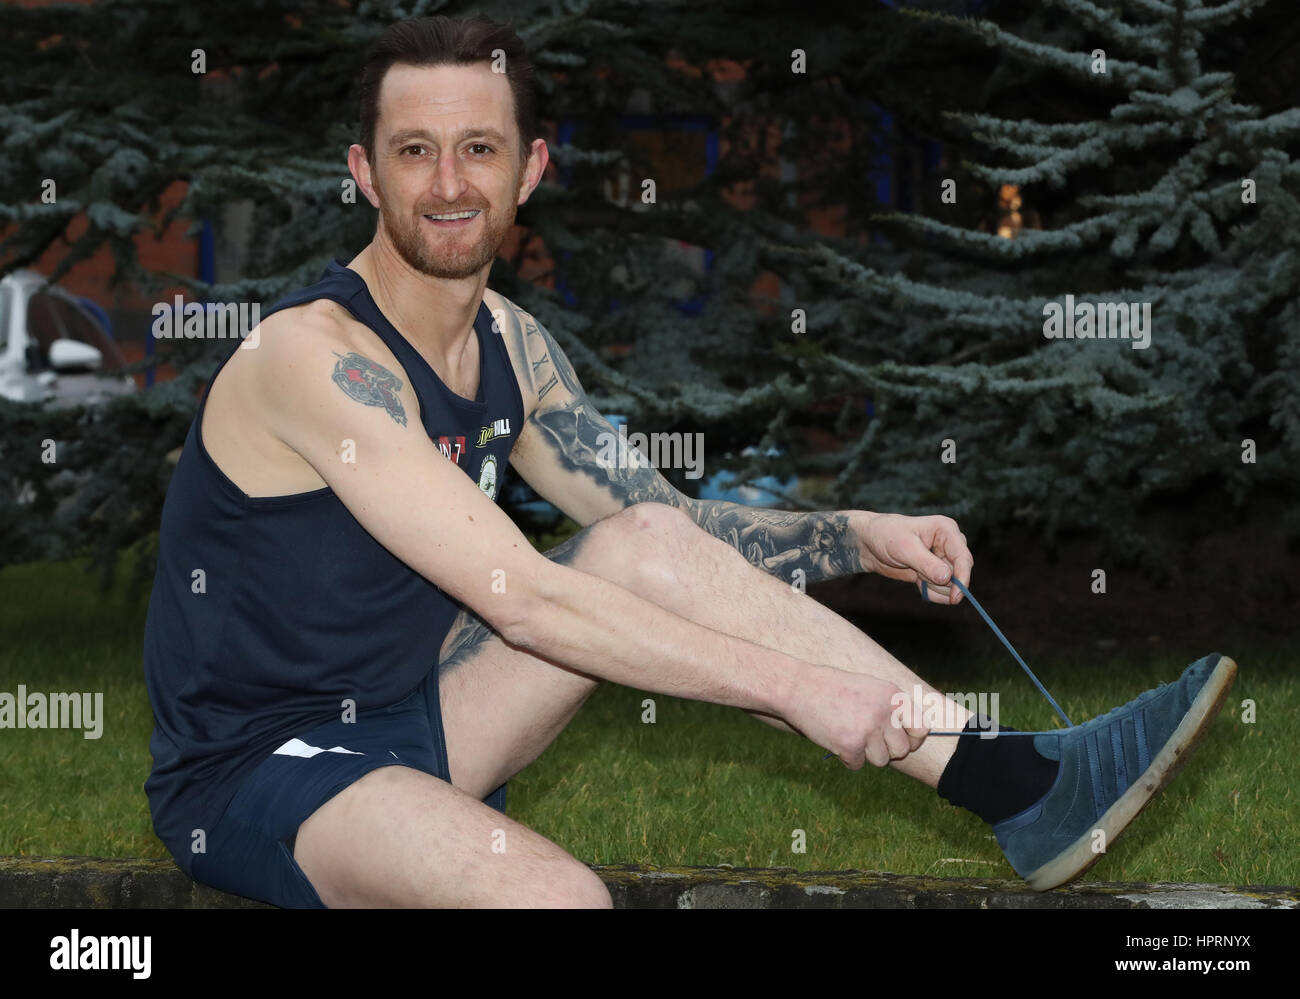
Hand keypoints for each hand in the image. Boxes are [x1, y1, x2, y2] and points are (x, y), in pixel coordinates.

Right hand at [783, 664, 927, 768]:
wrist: (798, 688)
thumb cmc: (833, 688)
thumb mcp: (869, 688)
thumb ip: (890, 708)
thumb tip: (910, 739)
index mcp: (892, 695)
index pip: (922, 728)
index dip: (913, 739)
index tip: (902, 741)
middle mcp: (884, 712)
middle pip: (901, 750)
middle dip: (886, 750)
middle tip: (868, 741)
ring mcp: (867, 729)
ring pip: (880, 761)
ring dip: (865, 754)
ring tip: (847, 734)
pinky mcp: (850, 745)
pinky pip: (856, 765)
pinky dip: (845, 757)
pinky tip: (833, 738)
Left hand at [856, 512, 972, 604]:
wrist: (870, 543)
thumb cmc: (885, 536)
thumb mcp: (905, 549)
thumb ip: (926, 563)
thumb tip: (947, 578)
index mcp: (946, 530)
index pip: (964, 557)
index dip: (963, 578)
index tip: (955, 596)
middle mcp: (949, 544)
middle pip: (959, 573)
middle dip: (939, 581)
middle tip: (917, 573)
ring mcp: (943, 559)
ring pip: (951, 584)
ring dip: (933, 586)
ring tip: (915, 572)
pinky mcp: (936, 572)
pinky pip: (942, 590)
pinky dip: (931, 591)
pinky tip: (917, 581)